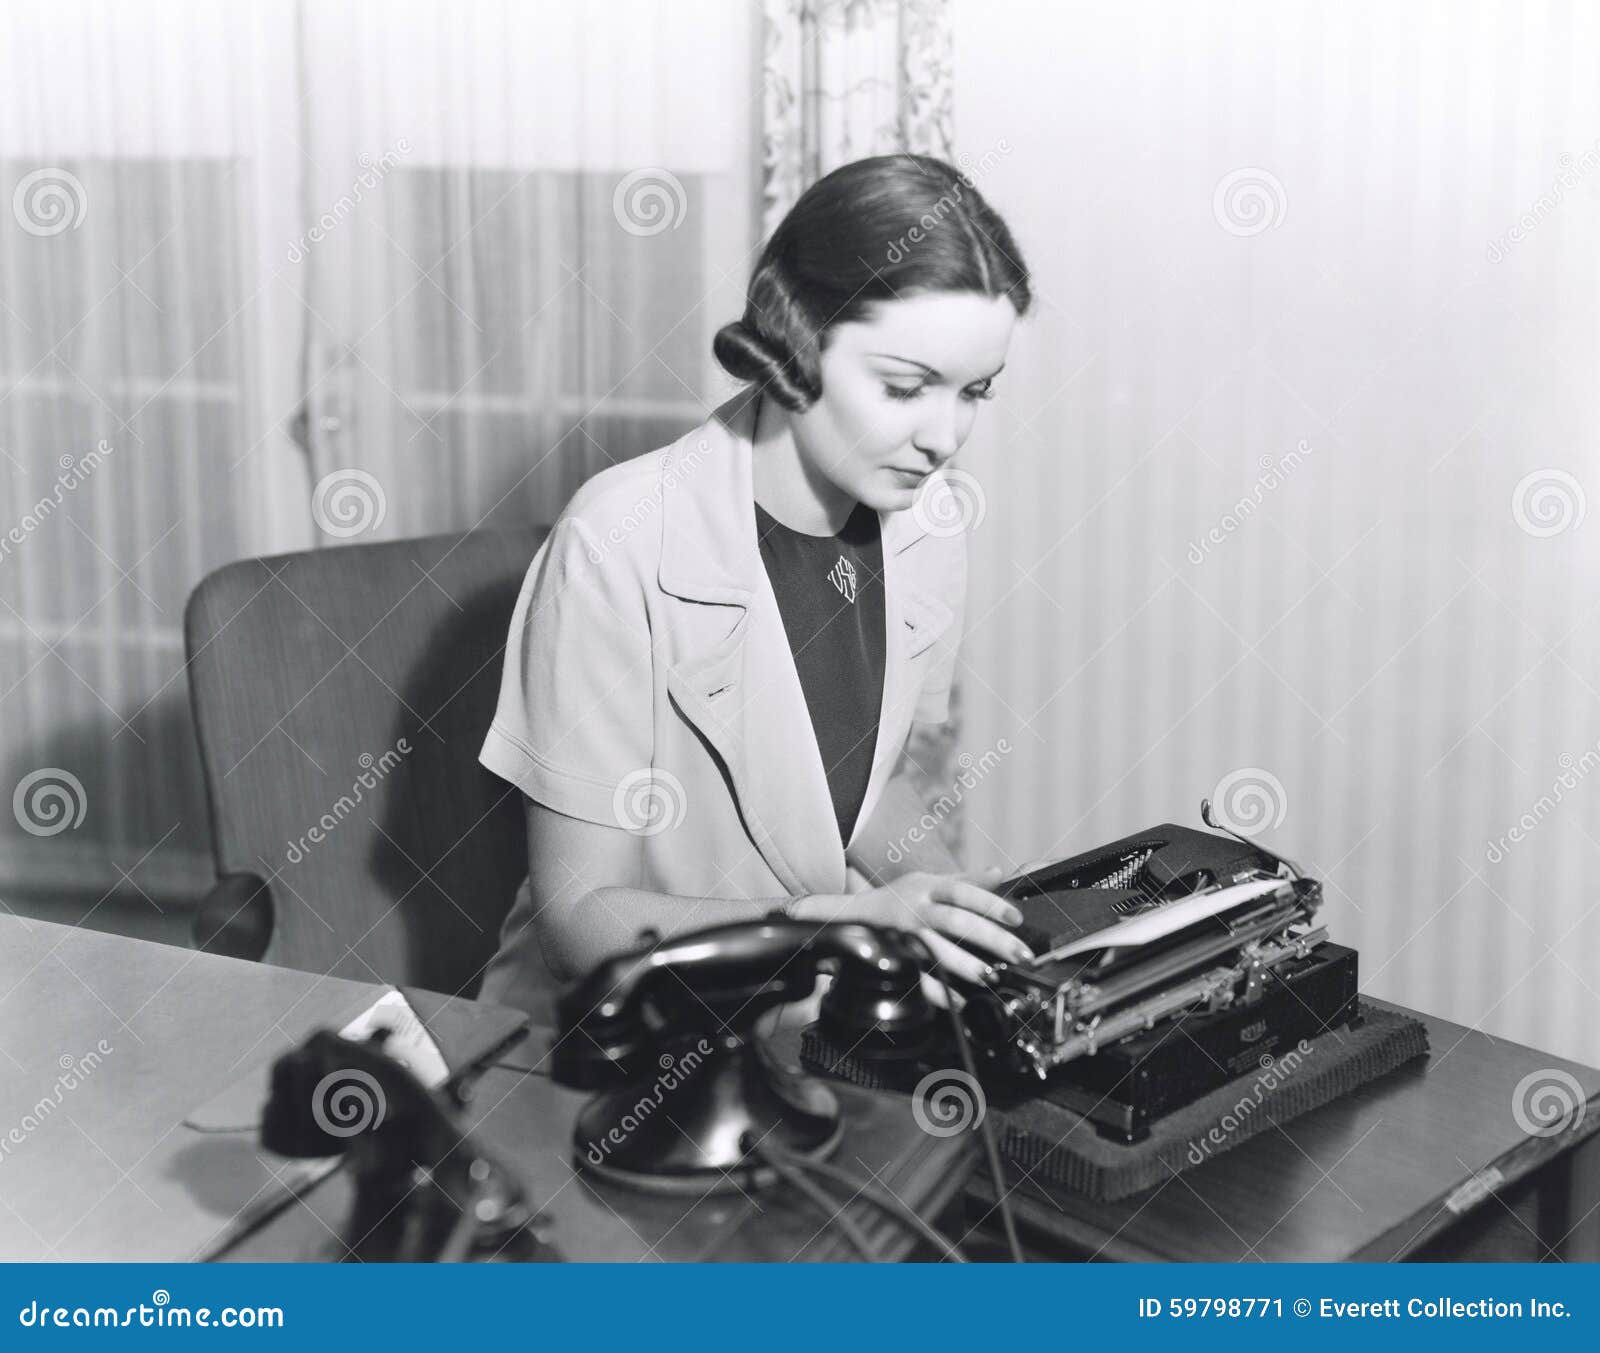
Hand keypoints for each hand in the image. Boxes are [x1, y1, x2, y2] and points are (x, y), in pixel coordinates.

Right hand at [800, 870, 1032, 983]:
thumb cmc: (902, 897)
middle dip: (990, 938)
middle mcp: (916, 911)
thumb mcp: (929, 882)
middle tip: (1019, 953)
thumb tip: (997, 872)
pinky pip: (918, 980)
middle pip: (956, 921)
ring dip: (964, 965)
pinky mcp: (896, 960)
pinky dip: (940, 994)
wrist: (854, 913)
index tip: (1016, 917)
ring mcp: (904, 936)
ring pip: (935, 951)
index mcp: (927, 888)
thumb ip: (965, 880)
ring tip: (991, 976)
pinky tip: (962, 1001)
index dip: (989, 902)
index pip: (961, 891)